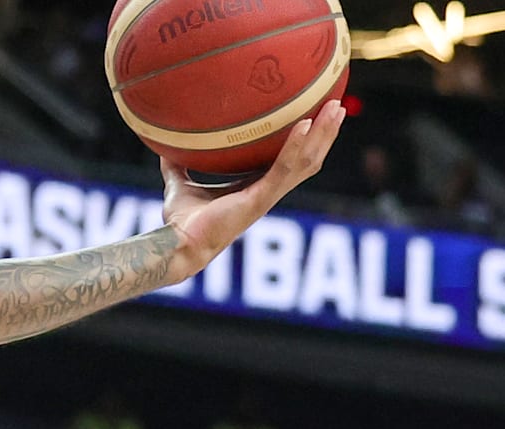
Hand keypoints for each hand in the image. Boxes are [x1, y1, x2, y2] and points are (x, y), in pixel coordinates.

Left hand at [161, 102, 344, 281]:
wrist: (178, 244)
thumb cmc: (181, 222)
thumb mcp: (180, 184)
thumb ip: (178, 167)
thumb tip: (167, 147)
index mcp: (257, 188)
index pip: (291, 162)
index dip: (307, 142)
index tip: (316, 116)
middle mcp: (268, 192)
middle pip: (308, 160)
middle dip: (325, 134)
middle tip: (337, 106)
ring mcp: (267, 196)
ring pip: (306, 162)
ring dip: (322, 135)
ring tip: (335, 109)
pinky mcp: (259, 200)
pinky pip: (283, 169)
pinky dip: (295, 147)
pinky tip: (304, 125)